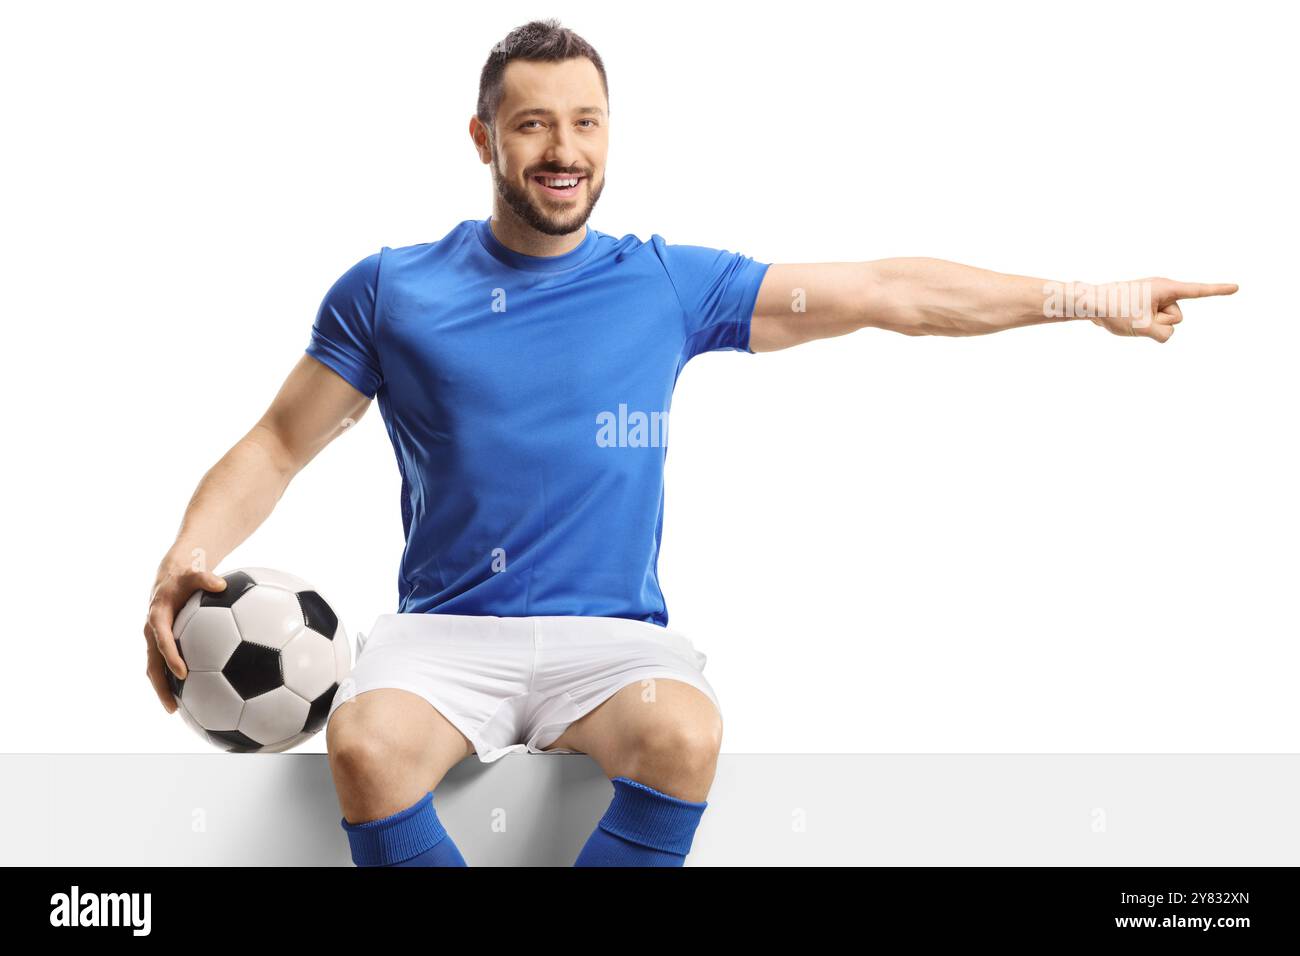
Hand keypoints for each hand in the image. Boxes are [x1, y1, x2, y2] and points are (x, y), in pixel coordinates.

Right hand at [144, 565, 226, 713]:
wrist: (170, 576)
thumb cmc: (185, 577)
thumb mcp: (194, 574)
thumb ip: (206, 578)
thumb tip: (222, 584)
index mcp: (157, 617)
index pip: (162, 640)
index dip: (170, 657)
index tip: (183, 673)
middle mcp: (152, 632)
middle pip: (152, 664)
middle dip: (160, 686)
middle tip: (172, 707)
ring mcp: (155, 640)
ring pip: (155, 669)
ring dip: (163, 689)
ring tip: (176, 710)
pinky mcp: (162, 644)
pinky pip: (164, 665)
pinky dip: (172, 680)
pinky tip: (190, 695)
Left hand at [1089, 277, 1237, 342]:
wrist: (1089, 303)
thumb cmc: (1115, 310)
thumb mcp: (1143, 327)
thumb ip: (1165, 334)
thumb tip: (1166, 333)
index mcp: (1166, 288)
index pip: (1198, 291)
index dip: (1219, 291)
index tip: (1237, 288)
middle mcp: (1163, 290)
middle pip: (1177, 317)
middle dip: (1160, 323)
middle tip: (1136, 316)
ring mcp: (1154, 298)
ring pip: (1164, 323)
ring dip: (1148, 325)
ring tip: (1129, 317)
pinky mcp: (1145, 305)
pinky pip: (1153, 322)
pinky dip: (1141, 325)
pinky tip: (1126, 319)